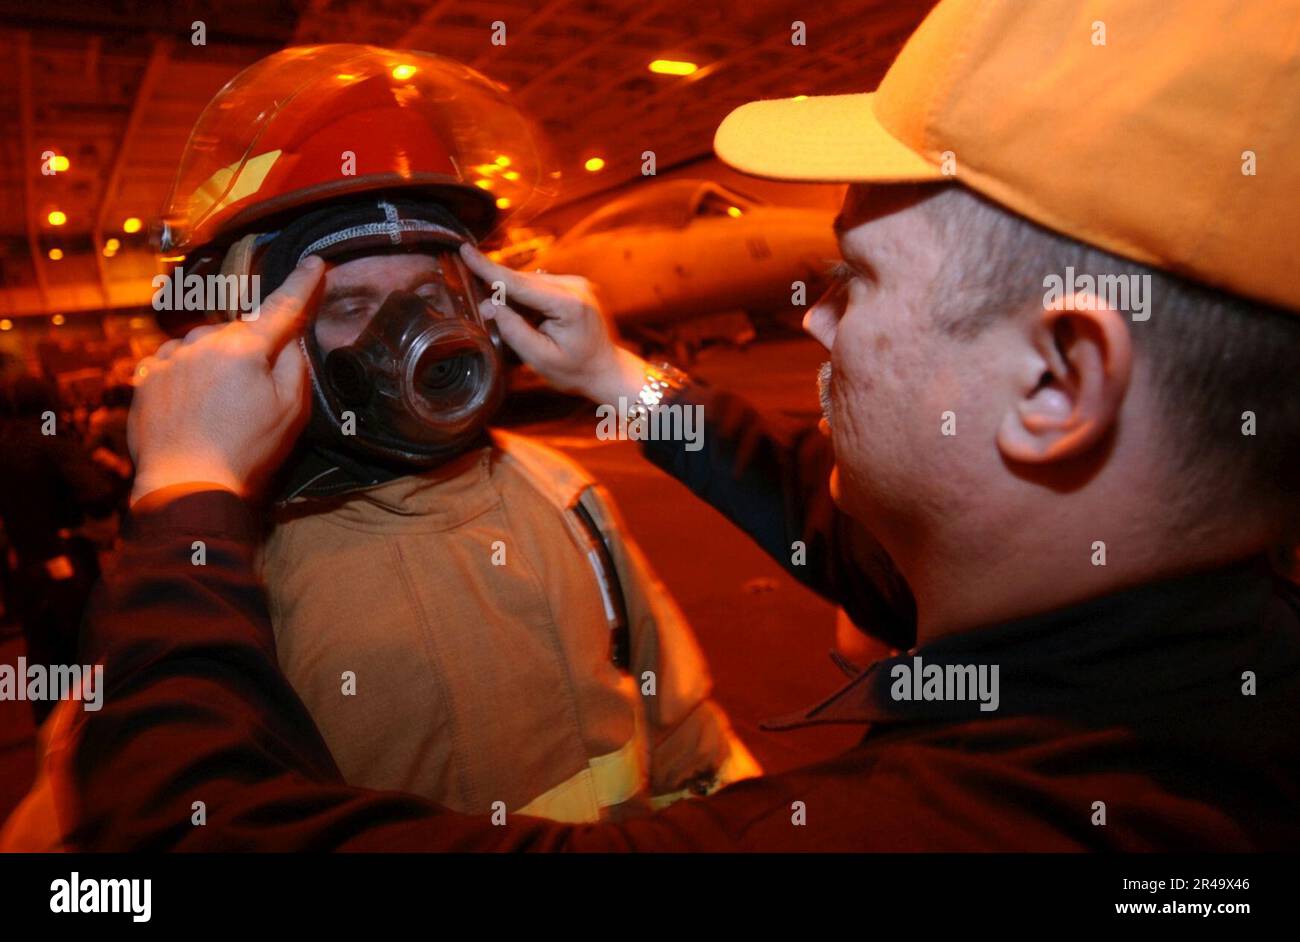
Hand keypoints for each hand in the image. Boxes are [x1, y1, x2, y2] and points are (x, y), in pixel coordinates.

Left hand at [127, 257, 324, 504]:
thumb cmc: (246, 450)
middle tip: (254, 397)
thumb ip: (295, 364)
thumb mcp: (290, 411)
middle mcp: (204, 340)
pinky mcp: (145, 375)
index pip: (282, 306)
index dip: (302, 283)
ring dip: (216, 365)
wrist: (185, 483)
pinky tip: (193, 408)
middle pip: (239, 333)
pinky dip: (188, 377)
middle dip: (251, 352)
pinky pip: (175, 363)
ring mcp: (170, 355)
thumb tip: (289, 336)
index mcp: (245, 346)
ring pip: (205, 346)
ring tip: (218, 409)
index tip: (316, 262)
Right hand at [458, 242, 646, 404]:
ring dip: (515, 297)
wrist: (607, 370)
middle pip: (523, 280)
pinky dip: (528, 299)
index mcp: (568, 303)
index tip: (465, 250)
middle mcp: (575, 285)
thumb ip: (513, 330)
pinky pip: (540, 286)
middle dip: (499, 289)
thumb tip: (487, 304)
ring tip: (525, 326)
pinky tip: (533, 320)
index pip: (519, 283)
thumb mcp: (540, 358)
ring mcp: (577, 282)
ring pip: (530, 282)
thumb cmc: (576, 370)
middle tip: (484, 310)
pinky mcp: (574, 285)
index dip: (488, 268)